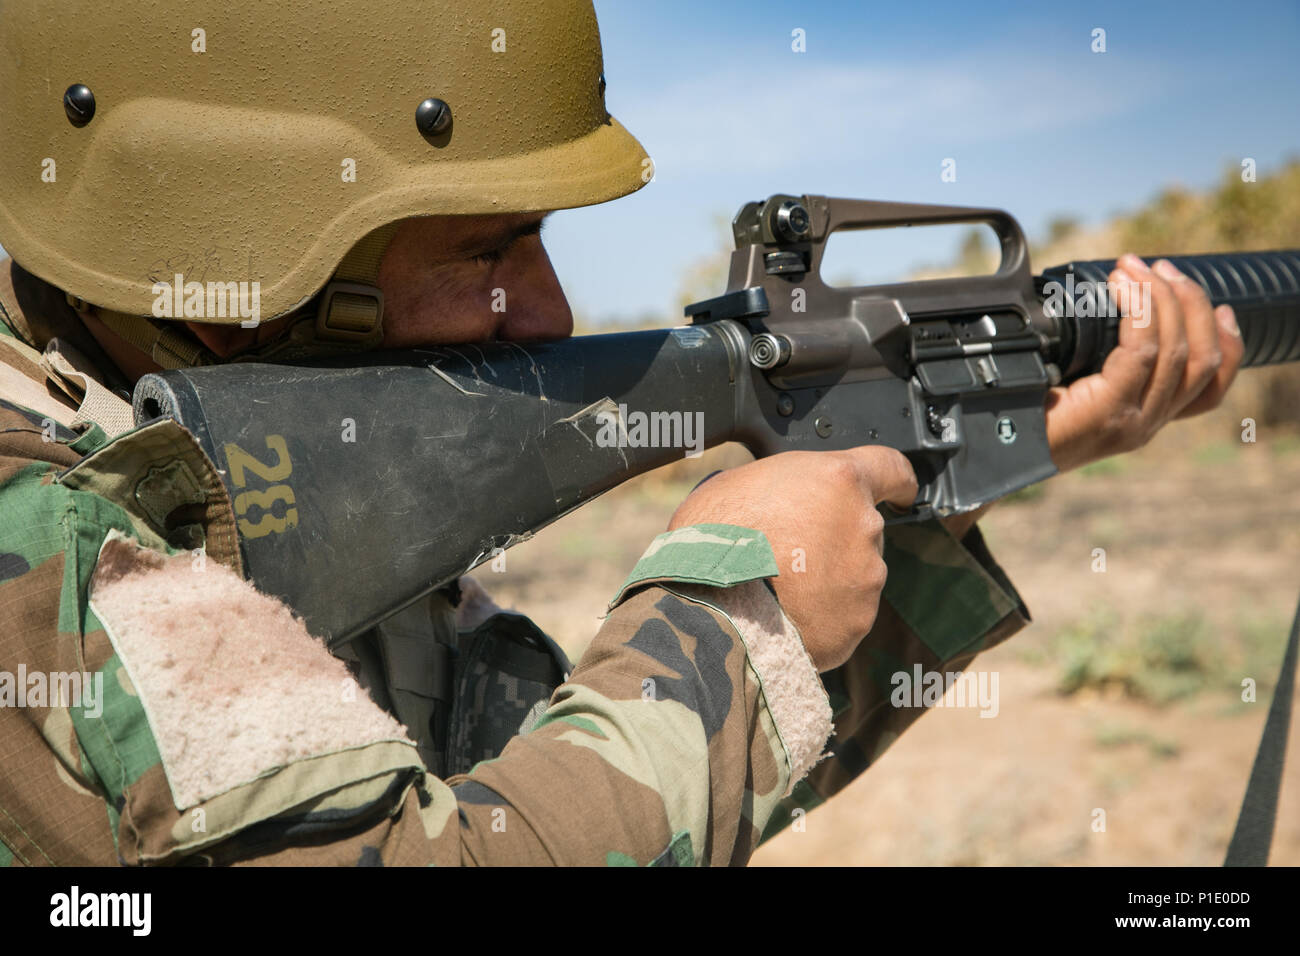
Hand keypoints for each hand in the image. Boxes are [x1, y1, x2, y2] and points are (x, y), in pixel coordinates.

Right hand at [667, 446, 917, 670]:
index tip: (900, 490)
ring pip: (855, 572)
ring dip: (828, 577)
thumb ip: (778, 485)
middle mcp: (863, 525)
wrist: (712, 608)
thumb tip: (774, 497)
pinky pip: (845, 613)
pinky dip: (822, 614)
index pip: (890, 467)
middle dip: (833, 537)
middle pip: (861, 526)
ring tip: (780, 588)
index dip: (895, 479)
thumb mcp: (737, 484)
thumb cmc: (716, 541)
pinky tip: (786, 615)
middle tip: (789, 550)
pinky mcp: (857, 621)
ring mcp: (865, 577)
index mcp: (838, 480)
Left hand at [1044, 254, 1243, 472]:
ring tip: (1135, 268)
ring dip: (1162, 298)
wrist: (993, 450)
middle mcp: (1148, 422)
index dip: (1226, 344)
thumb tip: (1118, 304)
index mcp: (1146, 416)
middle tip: (1159, 268)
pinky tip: (1120, 287)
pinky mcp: (1109, 410)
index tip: (1220, 306)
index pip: (1210, 387)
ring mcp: (1133, 420)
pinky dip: (1138, 310)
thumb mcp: (1078, 383)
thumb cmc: (1024, 412)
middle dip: (1190, 303)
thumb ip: (1108, 361)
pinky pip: (1141, 350)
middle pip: (1201, 359)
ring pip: (1178, 350)